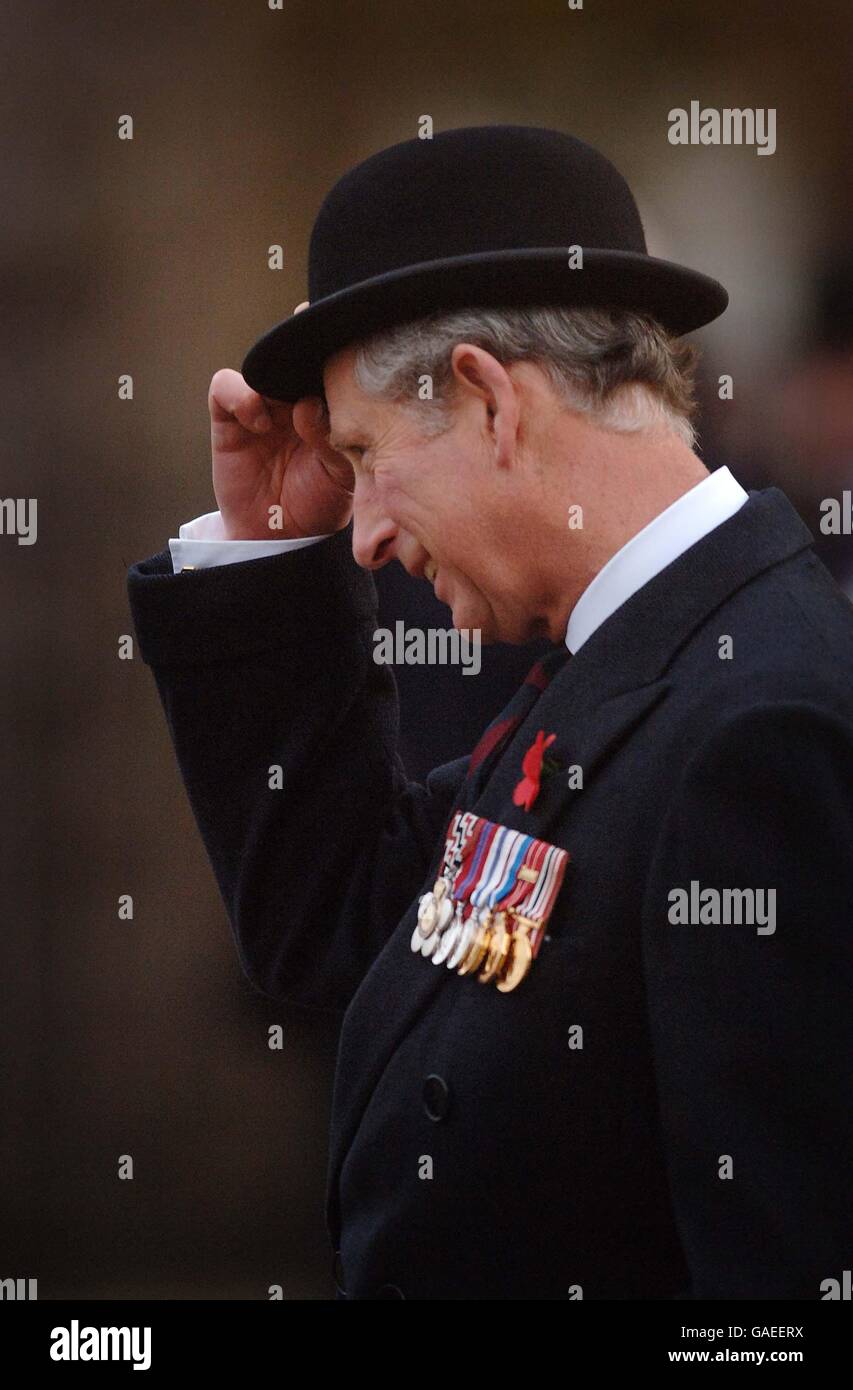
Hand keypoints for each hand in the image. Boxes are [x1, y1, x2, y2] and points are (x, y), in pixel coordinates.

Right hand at [208, 312, 353, 539]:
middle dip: (301, 344)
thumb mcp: (340, 475)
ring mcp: (262, 408)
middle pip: (293, 355)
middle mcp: (293, 399)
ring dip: (273, 378)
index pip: (329, 366)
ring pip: (261, 365)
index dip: (335, 349)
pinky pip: (225, 388)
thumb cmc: (319, 505)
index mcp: (328, 406)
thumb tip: (309, 404)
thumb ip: (332, 439)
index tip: (346, 336)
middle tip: (309, 337)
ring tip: (287, 410)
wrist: (280, 539)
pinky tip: (258, 422)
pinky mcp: (229, 421)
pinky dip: (240, 395)